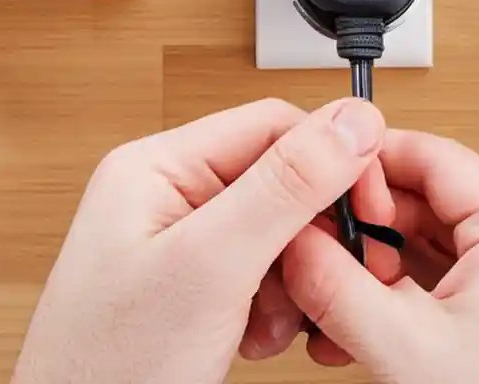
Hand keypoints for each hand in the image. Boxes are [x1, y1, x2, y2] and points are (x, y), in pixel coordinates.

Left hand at [12, 98, 392, 383]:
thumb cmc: (107, 369)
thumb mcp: (211, 269)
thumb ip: (285, 187)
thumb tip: (353, 119)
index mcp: (157, 168)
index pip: (274, 125)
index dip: (334, 162)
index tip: (371, 207)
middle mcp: (168, 197)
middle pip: (283, 180)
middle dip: (313, 235)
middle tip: (335, 276)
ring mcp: (180, 244)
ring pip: (281, 232)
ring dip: (298, 278)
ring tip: (277, 322)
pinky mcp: (194, 287)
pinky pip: (264, 273)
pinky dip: (278, 307)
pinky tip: (257, 338)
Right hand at [282, 131, 478, 383]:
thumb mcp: (406, 351)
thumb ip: (336, 287)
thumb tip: (295, 242)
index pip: (435, 157)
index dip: (369, 163)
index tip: (325, 180)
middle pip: (443, 200)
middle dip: (378, 229)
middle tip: (326, 257)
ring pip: (458, 241)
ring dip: (400, 265)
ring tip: (351, 300)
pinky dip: (434, 289)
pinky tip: (391, 317)